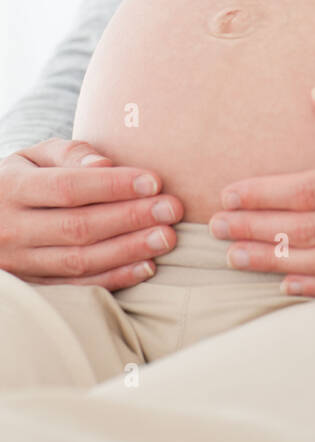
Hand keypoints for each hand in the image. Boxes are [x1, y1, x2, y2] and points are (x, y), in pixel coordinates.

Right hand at [0, 138, 184, 287]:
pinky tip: (147, 266)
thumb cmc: (24, 177)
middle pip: (77, 227)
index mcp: (12, 189)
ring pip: (79, 261)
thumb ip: (70, 154)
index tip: (153, 182)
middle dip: (130, 218)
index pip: (67, 188)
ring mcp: (20, 262)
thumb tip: (104, 165)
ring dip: (128, 250)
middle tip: (172, 209)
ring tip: (167, 237)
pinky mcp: (34, 286)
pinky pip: (77, 287)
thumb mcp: (35, 156)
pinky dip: (114, 278)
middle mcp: (12, 229)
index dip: (112, 186)